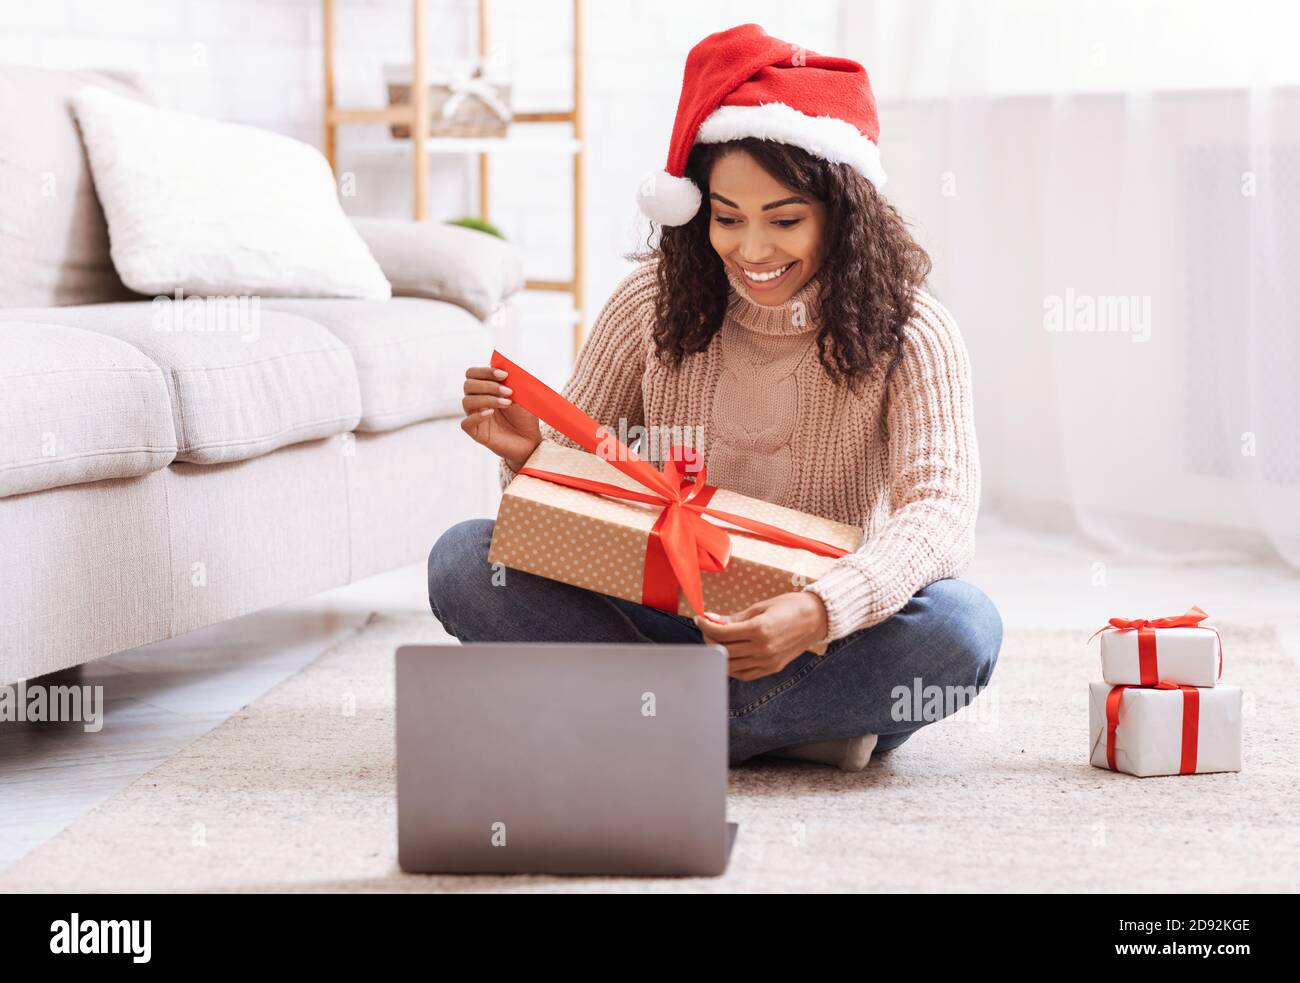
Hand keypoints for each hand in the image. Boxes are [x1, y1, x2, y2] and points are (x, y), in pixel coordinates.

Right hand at [460, 365, 540, 470]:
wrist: (530, 440)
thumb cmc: (525, 417)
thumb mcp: (522, 397)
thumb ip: (513, 383)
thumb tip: (505, 370)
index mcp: (485, 389)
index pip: (473, 373)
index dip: (486, 371)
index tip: (504, 375)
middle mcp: (477, 401)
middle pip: (468, 385)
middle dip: (488, 385)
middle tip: (508, 391)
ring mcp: (474, 416)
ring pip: (466, 401)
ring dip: (487, 399)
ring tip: (506, 403)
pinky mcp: (476, 433)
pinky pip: (466, 423)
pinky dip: (477, 416)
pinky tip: (491, 413)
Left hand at [694, 592, 829, 680]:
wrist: (817, 618)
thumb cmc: (790, 607)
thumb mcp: (760, 607)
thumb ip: (735, 618)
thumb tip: (712, 619)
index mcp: (760, 629)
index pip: (722, 633)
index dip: (706, 626)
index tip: (700, 619)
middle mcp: (763, 648)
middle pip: (724, 649)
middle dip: (710, 639)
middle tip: (707, 629)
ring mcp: (768, 661)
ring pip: (731, 665)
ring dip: (718, 654)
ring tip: (717, 641)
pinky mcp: (772, 668)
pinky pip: (745, 674)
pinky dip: (732, 667)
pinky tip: (729, 655)